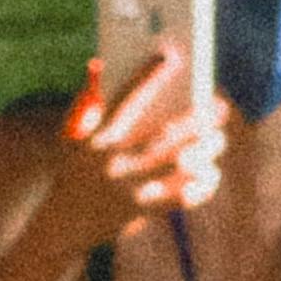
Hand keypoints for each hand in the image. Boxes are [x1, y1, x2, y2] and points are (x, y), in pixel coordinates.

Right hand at [53, 50, 222, 245]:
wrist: (61, 224)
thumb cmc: (73, 173)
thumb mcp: (70, 135)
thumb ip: (87, 100)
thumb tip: (98, 63)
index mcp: (99, 136)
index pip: (126, 98)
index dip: (148, 76)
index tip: (170, 56)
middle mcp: (114, 159)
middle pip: (163, 134)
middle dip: (195, 119)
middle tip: (219, 107)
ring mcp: (127, 186)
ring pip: (176, 165)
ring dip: (203, 151)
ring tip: (218, 139)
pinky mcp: (138, 211)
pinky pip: (178, 199)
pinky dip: (198, 188)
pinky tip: (211, 176)